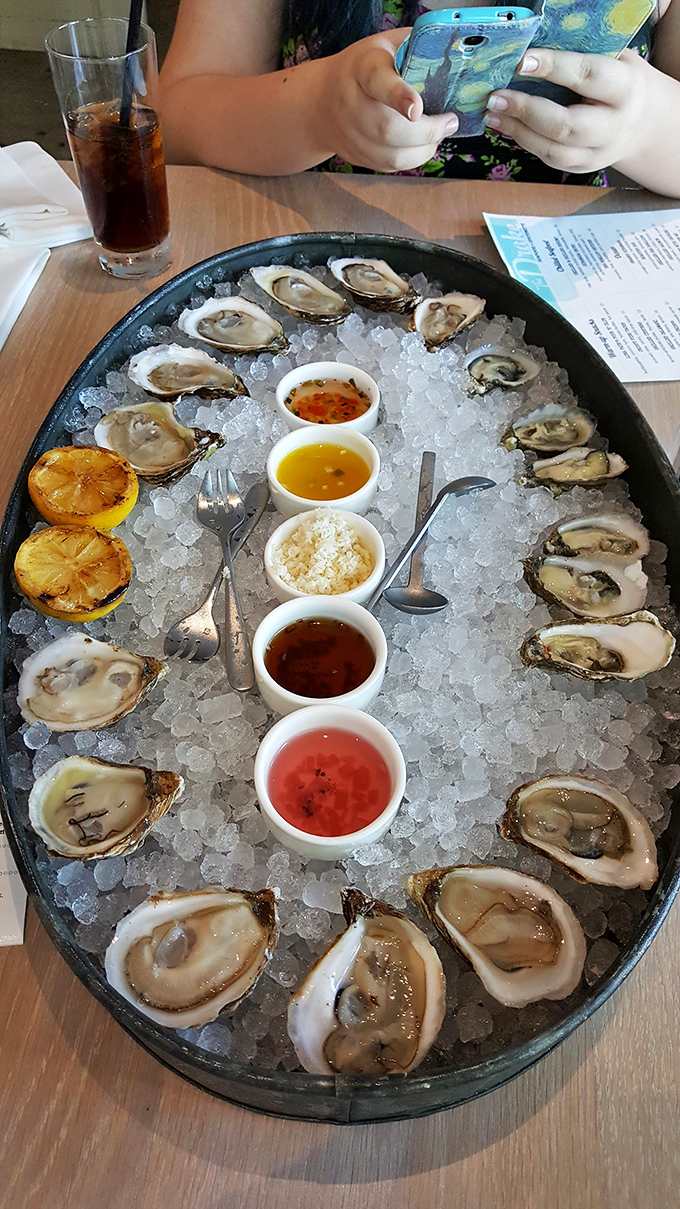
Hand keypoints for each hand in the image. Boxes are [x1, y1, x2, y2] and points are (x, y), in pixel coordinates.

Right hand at [320, 28, 458, 172]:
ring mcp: (351, 134)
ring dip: (423, 149)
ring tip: (438, 135)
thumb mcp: (386, 44)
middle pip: (389, 129)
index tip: (417, 108)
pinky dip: (412, 159)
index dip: (398, 96)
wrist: (322, 100)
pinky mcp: (356, 156)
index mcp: (364, 68)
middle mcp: (352, 103)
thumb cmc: (364, 67)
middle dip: (427, 132)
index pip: (378, 82)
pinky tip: (422, 145)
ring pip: (391, 155)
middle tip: (449, 123)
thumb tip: (455, 55)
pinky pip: (389, 166)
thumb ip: (414, 47)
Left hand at [485, 48, 651, 174]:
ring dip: (517, 131)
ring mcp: (597, 152)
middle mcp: (613, 126)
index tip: (522, 62)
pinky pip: (548, 158)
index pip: (587, 77)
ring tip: (493, 112)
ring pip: (553, 149)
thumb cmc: (619, 82)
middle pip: (567, 125)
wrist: (642, 122)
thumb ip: (583, 56)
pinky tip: (505, 126)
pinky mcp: (581, 166)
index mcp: (625, 89)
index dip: (554, 68)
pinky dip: (523, 141)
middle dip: (527, 110)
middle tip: (497, 96)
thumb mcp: (614, 61)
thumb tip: (534, 50)